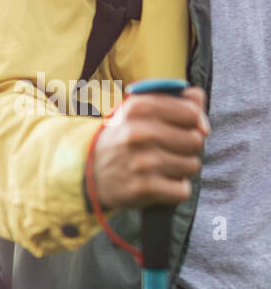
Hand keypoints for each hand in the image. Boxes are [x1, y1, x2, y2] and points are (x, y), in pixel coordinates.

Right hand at [89, 86, 207, 210]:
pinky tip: (159, 184)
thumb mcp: (138, 113)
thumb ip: (173, 99)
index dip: (195, 122)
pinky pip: (182, 190)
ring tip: (160, 168)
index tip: (185, 129)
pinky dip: (174, 190)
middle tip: (168, 151)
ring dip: (181, 169)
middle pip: (195, 140)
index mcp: (137, 108)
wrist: (88, 173)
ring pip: (191, 165)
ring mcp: (140, 161)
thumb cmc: (123, 139)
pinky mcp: (141, 187)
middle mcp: (137, 133)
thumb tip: (199, 98)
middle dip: (187, 148)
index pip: (191, 113)